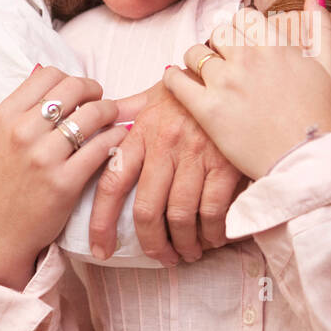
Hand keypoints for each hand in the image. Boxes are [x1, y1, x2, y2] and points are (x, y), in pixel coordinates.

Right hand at [0, 67, 125, 289]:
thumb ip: (16, 111)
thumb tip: (46, 81)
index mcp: (4, 117)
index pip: (48, 75)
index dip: (70, 79)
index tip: (78, 93)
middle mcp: (22, 132)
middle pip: (74, 88)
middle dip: (94, 90)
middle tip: (100, 101)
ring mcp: (44, 158)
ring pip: (92, 114)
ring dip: (109, 111)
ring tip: (112, 119)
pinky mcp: (65, 183)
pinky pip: (101, 147)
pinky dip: (116, 137)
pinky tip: (118, 138)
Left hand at [87, 79, 247, 266]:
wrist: (233, 73)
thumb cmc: (190, 89)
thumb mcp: (153, 97)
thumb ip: (126, 116)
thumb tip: (98, 129)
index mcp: (141, 132)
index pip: (112, 183)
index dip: (102, 223)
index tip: (101, 249)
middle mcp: (165, 145)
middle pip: (147, 210)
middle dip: (152, 243)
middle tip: (161, 257)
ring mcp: (196, 155)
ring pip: (180, 216)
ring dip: (184, 243)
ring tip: (188, 252)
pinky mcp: (226, 163)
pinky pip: (213, 210)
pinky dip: (212, 232)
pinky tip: (213, 237)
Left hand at [164, 0, 330, 180]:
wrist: (309, 161)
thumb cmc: (323, 116)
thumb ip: (321, 26)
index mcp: (275, 44)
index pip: (245, 18)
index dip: (244, 29)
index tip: (245, 42)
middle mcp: (247, 58)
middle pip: (219, 31)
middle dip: (221, 42)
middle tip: (224, 59)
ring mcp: (225, 83)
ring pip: (195, 53)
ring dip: (197, 59)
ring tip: (202, 71)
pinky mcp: (207, 111)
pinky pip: (177, 83)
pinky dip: (173, 78)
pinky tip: (176, 79)